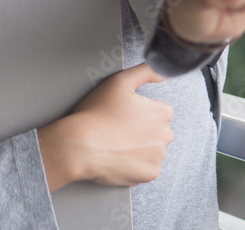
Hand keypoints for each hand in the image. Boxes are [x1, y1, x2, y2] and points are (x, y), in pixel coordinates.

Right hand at [38, 62, 172, 189]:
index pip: (159, 111)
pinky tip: (119, 157)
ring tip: (117, 143)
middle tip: (119, 129)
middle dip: (142, 131)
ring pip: (152, 151)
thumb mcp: (121, 81)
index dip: (140, 112)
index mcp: (162, 112)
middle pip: (157, 132)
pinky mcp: (149, 175)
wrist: (80, 146)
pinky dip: (135, 165)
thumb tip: (165, 70)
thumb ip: (147, 71)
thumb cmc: (97, 114)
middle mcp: (165, 135)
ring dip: (140, 148)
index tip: (124, 115)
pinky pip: (146, 169)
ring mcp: (157, 157)